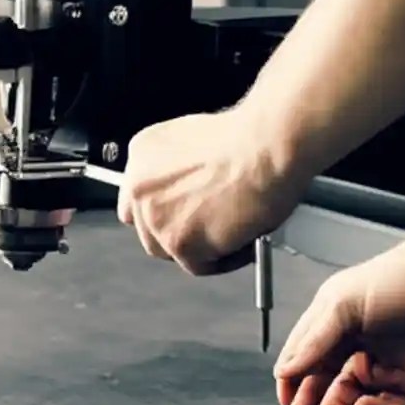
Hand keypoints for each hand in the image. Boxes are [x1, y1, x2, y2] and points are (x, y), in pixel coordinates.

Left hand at [116, 109, 308, 274]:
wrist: (268, 148)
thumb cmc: (248, 139)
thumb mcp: (195, 141)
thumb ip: (179, 170)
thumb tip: (188, 190)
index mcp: (142, 154)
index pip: (136, 198)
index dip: (163, 210)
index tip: (180, 214)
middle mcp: (139, 186)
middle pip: (147, 228)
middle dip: (178, 231)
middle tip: (210, 227)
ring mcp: (155, 216)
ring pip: (169, 250)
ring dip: (199, 247)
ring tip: (232, 232)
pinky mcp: (177, 242)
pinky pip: (198, 265)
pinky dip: (223, 259)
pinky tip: (242, 239)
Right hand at [273, 237, 404, 404]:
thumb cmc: (398, 280)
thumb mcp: (340, 305)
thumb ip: (312, 342)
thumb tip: (284, 370)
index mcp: (332, 328)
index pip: (303, 363)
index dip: (292, 383)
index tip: (287, 403)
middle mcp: (354, 350)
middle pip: (324, 388)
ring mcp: (382, 369)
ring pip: (352, 404)